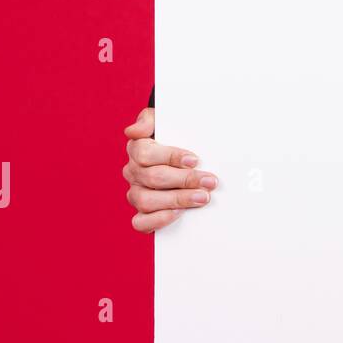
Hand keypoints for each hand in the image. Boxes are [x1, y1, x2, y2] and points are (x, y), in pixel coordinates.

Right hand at [122, 107, 218, 232]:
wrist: (183, 151)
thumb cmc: (173, 136)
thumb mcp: (164, 121)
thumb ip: (149, 119)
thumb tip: (133, 131)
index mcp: (137, 149)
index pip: (145, 154)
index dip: (171, 157)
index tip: (195, 159)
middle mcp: (133, 172)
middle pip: (152, 178)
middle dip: (185, 180)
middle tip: (209, 181)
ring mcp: (136, 193)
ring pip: (146, 201)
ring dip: (178, 200)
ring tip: (202, 197)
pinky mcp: (142, 213)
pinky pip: (140, 223)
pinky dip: (158, 220)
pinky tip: (179, 214)